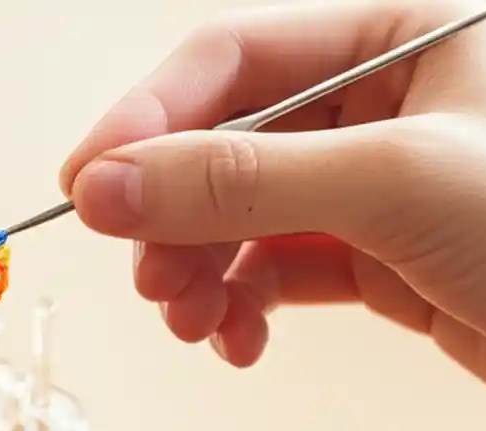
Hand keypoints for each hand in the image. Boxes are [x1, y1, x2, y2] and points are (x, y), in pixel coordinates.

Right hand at [61, 0, 485, 426]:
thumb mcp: (395, 186)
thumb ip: (241, 181)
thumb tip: (107, 186)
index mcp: (396, 37)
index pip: (230, 60)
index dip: (148, 121)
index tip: (89, 186)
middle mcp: (377, 103)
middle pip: (222, 144)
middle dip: (174, 216)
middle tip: (148, 276)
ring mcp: (373, 184)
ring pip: (237, 214)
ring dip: (196, 270)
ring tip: (192, 321)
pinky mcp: (375, 257)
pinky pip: (271, 269)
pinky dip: (240, 305)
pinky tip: (240, 339)